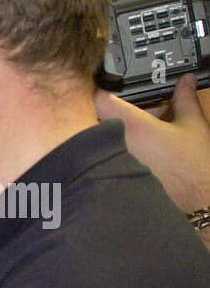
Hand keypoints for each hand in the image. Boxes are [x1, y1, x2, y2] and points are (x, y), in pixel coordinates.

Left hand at [95, 74, 209, 214]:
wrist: (192, 205)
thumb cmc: (191, 170)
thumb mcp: (193, 127)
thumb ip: (185, 99)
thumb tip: (185, 82)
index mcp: (130, 126)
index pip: (100, 98)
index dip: (104, 89)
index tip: (110, 87)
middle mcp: (112, 145)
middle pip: (95, 119)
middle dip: (108, 114)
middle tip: (127, 113)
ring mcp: (107, 164)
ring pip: (97, 141)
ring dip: (108, 135)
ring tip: (136, 137)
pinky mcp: (108, 178)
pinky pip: (101, 160)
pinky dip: (110, 154)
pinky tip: (133, 156)